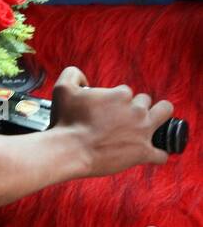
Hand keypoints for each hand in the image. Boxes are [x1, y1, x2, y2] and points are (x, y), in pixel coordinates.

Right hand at [50, 66, 174, 176]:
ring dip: (159, 118)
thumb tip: (83, 77)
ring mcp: (143, 132)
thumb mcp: (62, 89)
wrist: (69, 151)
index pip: (126, 92)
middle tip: (122, 118)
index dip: (115, 99)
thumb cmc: (65, 121)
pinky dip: (156, 153)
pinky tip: (147, 153)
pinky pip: (161, 153)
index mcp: (121, 95)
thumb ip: (73, 74)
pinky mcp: (143, 152)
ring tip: (147, 126)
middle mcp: (137, 111)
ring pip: (165, 115)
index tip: (106, 109)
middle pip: (146, 101)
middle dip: (136, 107)